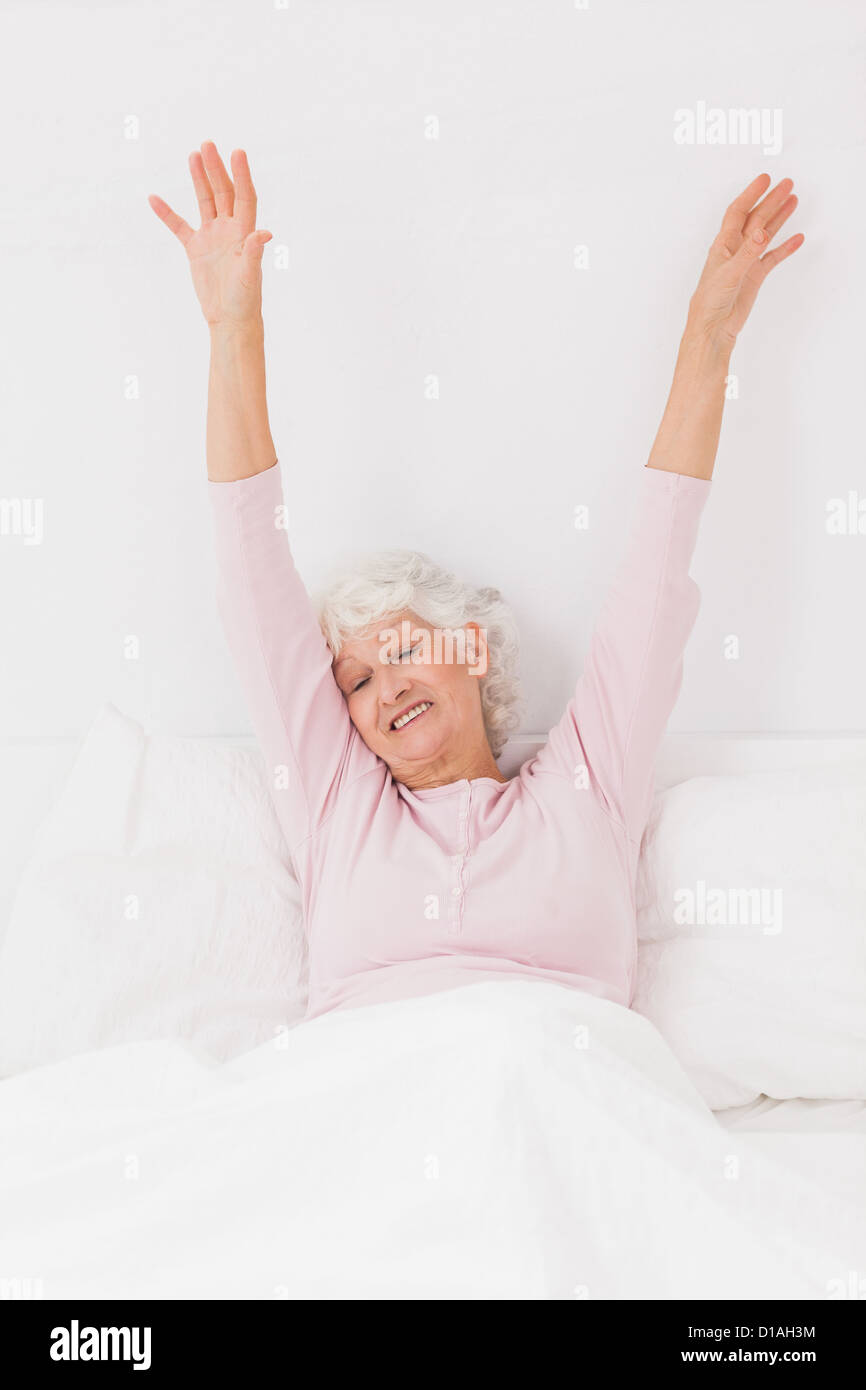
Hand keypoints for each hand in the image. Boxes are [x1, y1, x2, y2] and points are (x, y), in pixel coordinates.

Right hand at [148, 141, 272, 328]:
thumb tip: (265, 233)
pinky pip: (179, 226)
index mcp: (245, 233)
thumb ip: (254, 253)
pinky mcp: (196, 248)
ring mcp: (212, 237)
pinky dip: (167, 214)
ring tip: (193, 155)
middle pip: (223, 192)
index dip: (242, 175)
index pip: (245, 197)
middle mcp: (230, 230)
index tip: (237, 152)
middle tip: (208, 144)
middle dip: (216, 169)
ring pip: (205, 201)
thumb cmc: (245, 300)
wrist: (229, 318)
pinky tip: (154, 198)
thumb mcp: (250, 276)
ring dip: (198, 179)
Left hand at [687, 173, 803, 351]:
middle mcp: (735, 250)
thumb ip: (748, 252)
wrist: (713, 328)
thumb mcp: (729, 273)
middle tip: (787, 184)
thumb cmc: (710, 301)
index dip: (751, 194)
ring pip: (766, 234)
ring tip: (793, 200)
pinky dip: (785, 248)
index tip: (766, 179)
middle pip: (756, 218)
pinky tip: (797, 238)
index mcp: (723, 245)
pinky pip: (773, 257)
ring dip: (779, 217)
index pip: (738, 212)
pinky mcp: (754, 276)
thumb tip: (761, 231)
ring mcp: (746, 262)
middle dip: (771, 201)